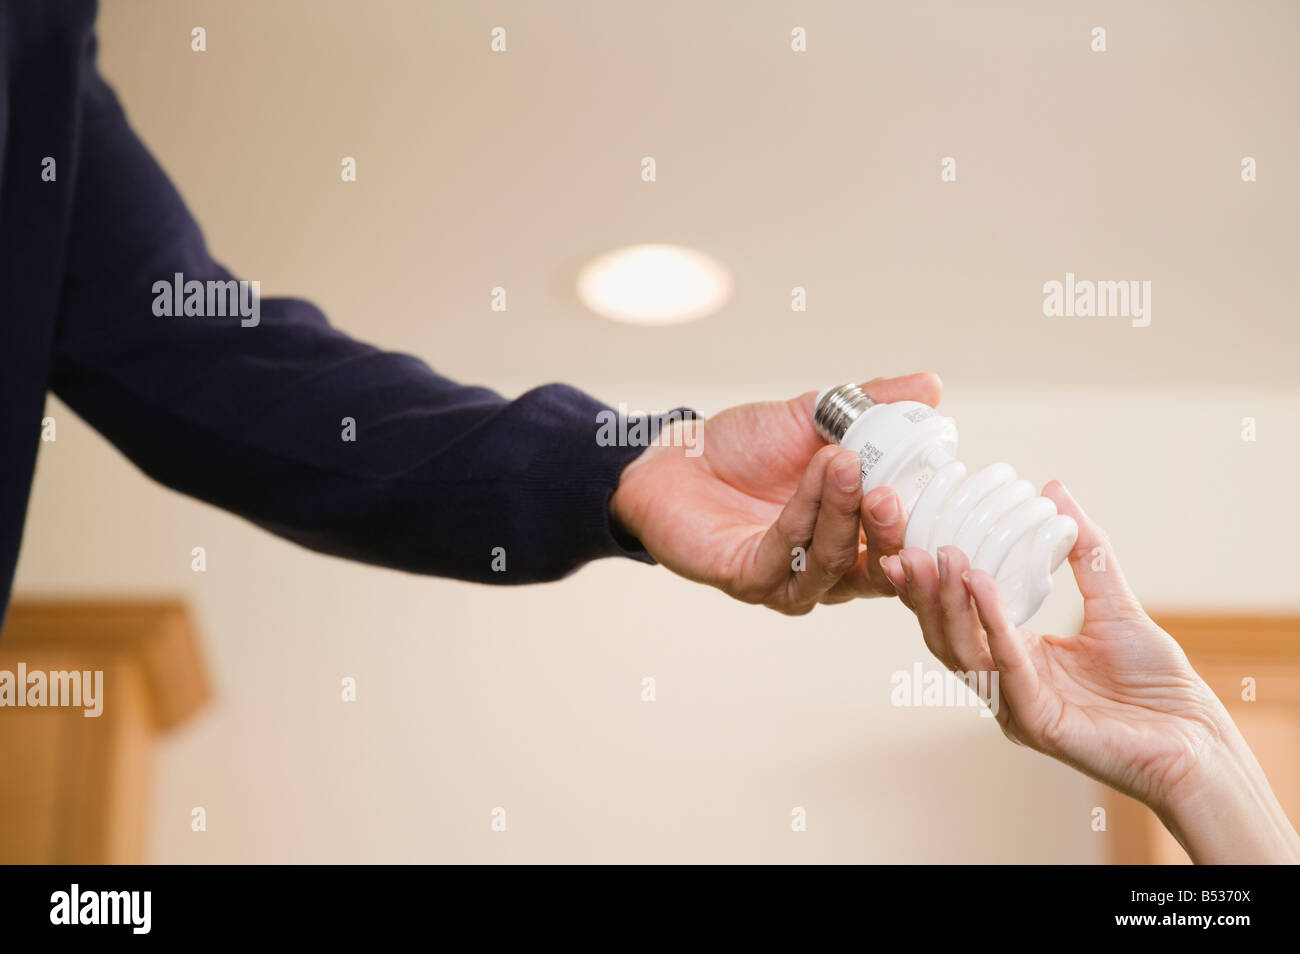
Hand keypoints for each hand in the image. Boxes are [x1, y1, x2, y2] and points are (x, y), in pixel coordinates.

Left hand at [609, 372, 941, 613]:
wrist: (675, 457)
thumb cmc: (746, 446)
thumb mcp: (817, 418)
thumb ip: (874, 407)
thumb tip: (932, 386)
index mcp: (856, 538)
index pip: (907, 545)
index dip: (928, 522)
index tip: (947, 483)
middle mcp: (830, 570)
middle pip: (879, 570)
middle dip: (891, 531)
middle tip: (893, 490)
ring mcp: (789, 581)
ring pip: (832, 559)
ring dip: (842, 511)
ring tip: (846, 462)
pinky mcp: (748, 580)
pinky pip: (785, 552)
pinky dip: (804, 510)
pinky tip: (818, 471)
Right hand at [882, 481, 1299, 862]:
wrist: (1196, 739)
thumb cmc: (1158, 684)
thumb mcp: (1113, 601)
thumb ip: (1084, 550)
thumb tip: (1055, 489)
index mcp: (1016, 658)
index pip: (957, 618)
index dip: (931, 584)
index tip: (914, 541)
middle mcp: (1006, 684)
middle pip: (946, 636)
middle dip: (925, 593)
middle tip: (911, 550)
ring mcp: (1016, 706)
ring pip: (964, 653)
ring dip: (949, 604)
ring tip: (944, 559)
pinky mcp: (1037, 724)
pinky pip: (1006, 669)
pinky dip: (991, 625)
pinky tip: (981, 586)